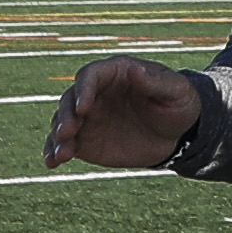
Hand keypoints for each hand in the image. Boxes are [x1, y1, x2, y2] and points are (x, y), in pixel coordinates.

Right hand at [44, 55, 201, 169]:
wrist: (177, 134)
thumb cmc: (179, 104)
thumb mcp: (176, 91)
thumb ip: (156, 82)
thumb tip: (134, 70)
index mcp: (116, 73)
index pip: (91, 75)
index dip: (84, 89)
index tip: (84, 108)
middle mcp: (95, 93)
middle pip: (70, 99)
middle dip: (65, 115)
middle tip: (67, 132)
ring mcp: (88, 117)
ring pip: (62, 122)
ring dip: (57, 137)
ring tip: (61, 154)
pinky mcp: (85, 140)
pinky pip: (64, 144)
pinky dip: (54, 152)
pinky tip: (52, 163)